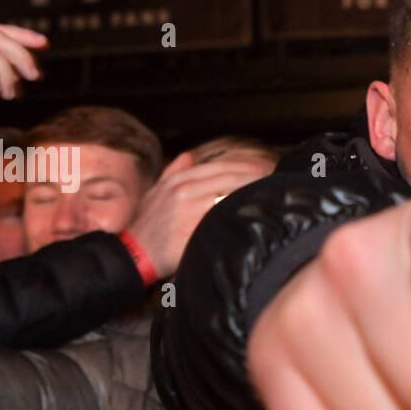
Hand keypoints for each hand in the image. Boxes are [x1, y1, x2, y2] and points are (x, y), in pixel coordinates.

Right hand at [127, 149, 275, 276]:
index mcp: (179, 180)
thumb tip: (189, 155)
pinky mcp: (194, 229)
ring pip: (231, 194)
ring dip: (254, 192)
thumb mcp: (155, 193)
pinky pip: (224, 217)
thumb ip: (173, 172)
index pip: (221, 167)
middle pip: (231, 177)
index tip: (265, 169)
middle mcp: (185, 190)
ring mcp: (190, 209)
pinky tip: (256, 214)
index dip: (246, 166)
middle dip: (256, 177)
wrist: (133, 253)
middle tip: (277, 180)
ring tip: (273, 194)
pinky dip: (242, 212)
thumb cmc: (147, 225)